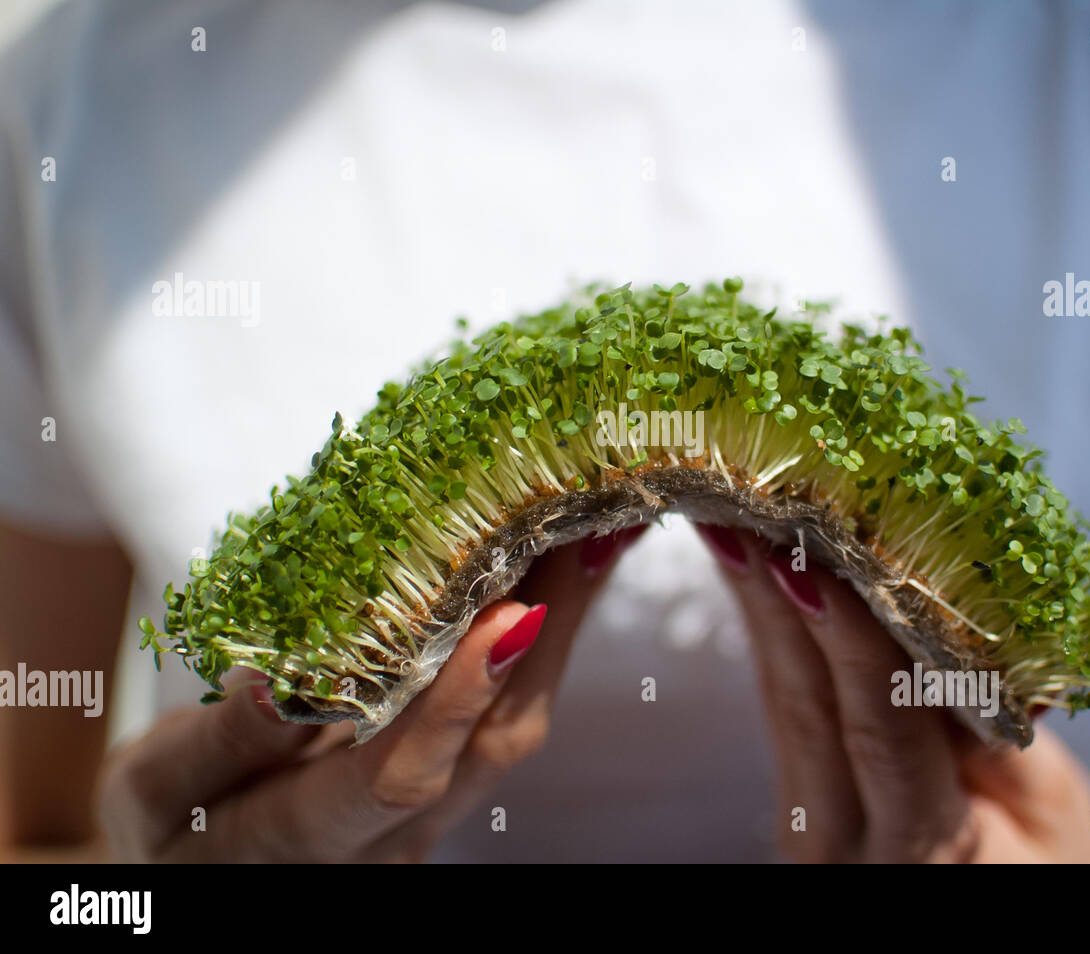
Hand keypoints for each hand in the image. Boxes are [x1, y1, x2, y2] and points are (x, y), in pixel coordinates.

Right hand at [96, 528, 645, 861]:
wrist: (201, 855)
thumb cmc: (171, 823)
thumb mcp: (160, 788)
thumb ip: (222, 743)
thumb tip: (276, 680)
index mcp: (309, 844)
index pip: (399, 777)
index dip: (456, 700)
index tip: (509, 614)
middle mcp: (392, 840)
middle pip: (492, 744)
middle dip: (547, 633)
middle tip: (587, 529)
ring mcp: (431, 814)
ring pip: (513, 724)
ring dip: (560, 626)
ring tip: (596, 530)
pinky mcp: (446, 780)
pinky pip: (504, 711)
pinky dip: (536, 639)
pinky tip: (558, 575)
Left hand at [694, 523, 1089, 862]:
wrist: (1001, 913)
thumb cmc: (1048, 873)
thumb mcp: (1050, 812)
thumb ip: (992, 726)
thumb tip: (943, 628)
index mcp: (924, 852)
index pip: (884, 729)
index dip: (852, 640)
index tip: (814, 558)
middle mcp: (848, 842)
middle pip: (809, 702)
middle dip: (776, 595)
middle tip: (746, 504)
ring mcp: (814, 825)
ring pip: (784, 698)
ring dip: (758, 602)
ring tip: (731, 519)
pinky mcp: (802, 800)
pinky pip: (787, 706)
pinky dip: (773, 630)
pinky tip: (752, 572)